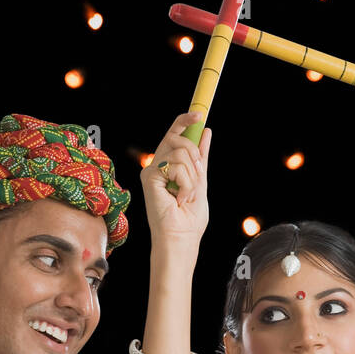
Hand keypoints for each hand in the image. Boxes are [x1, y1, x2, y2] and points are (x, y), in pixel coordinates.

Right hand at [140, 111, 210, 247]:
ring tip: (187, 194)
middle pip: (178, 138)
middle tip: (196, 178)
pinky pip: (177, 166)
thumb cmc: (188, 218)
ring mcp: (151, 170)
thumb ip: (201, 157)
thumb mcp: (200, 181)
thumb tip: (205, 131)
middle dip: (195, 155)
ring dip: (193, 176)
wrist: (181, 238)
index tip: (200, 115)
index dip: (185, 121)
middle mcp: (156, 165)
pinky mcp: (149, 177)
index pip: (174, 135)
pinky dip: (186, 183)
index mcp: (166, 165)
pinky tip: (180, 198)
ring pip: (181, 151)